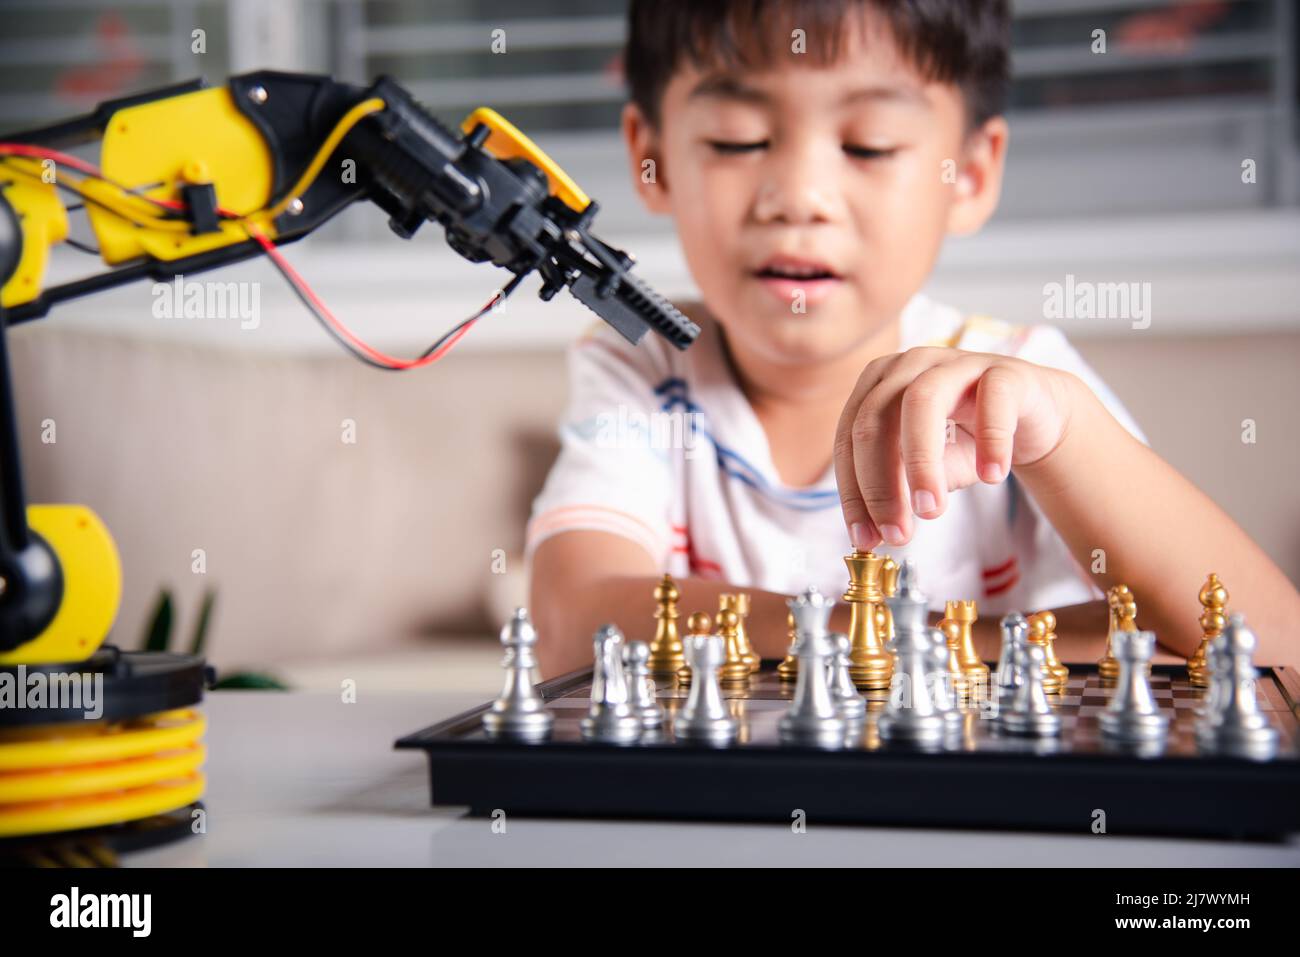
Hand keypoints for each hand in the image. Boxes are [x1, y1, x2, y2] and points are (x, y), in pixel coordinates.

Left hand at [833, 346, 1079, 548]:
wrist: (1032, 419)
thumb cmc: (966, 442)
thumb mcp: (924, 471)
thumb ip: (897, 491)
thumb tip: (873, 531)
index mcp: (876, 386)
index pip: (849, 440)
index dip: (853, 494)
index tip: (865, 540)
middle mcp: (908, 366)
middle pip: (875, 421)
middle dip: (880, 486)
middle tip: (896, 535)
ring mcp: (955, 362)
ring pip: (922, 401)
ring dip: (921, 462)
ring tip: (931, 511)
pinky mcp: (1005, 371)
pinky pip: (993, 398)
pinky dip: (991, 440)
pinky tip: (992, 477)